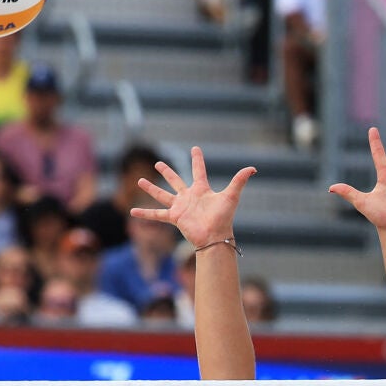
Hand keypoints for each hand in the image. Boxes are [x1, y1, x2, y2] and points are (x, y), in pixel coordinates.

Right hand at [130, 147, 254, 247]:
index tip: (195, 148)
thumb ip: (239, 181)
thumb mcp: (231, 196)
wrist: (214, 236)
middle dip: (167, 172)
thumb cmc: (223, 218)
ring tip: (139, 181)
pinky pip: (157, 214)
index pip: (198, 170)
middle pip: (176, 180)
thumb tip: (253, 168)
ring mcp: (180, 207)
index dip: (197, 159)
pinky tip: (132, 211)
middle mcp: (189, 197)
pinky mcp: (174, 217)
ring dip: (151, 188)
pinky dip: (145, 214)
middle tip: (158, 163)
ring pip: (162, 195)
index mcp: (201, 189)